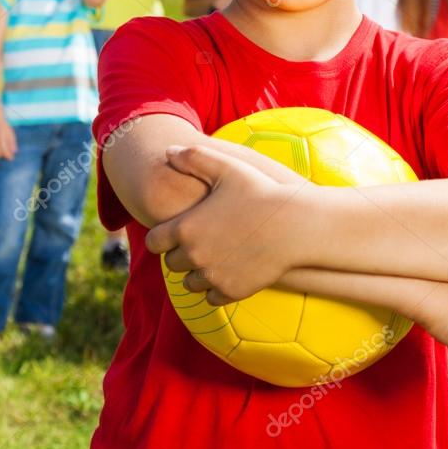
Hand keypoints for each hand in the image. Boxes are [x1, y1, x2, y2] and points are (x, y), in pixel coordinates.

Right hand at [0, 116, 16, 159]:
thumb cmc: (4, 127)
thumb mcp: (10, 134)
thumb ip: (12, 143)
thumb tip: (14, 152)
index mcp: (2, 141)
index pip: (6, 153)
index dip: (9, 157)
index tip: (11, 158)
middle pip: (0, 154)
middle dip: (4, 154)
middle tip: (7, 152)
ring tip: (1, 149)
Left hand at [144, 144, 315, 303]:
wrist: (294, 225)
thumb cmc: (260, 192)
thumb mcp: (227, 167)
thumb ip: (193, 157)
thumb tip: (167, 151)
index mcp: (185, 228)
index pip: (153, 242)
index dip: (162, 235)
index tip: (177, 229)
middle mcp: (193, 256)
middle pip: (171, 264)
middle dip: (181, 253)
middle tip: (201, 240)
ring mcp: (212, 277)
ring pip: (190, 282)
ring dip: (197, 271)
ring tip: (215, 254)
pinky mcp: (231, 292)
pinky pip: (211, 297)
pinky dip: (216, 287)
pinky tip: (229, 268)